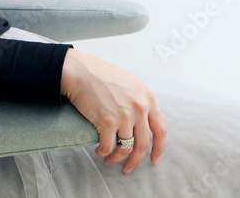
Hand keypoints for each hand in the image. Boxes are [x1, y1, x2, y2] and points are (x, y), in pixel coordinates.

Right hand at [61, 48, 166, 173]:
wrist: (79, 70)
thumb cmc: (99, 74)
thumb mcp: (128, 83)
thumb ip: (138, 100)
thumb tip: (141, 119)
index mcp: (147, 98)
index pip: (160, 130)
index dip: (158, 148)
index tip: (153, 158)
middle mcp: (140, 107)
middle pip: (143, 144)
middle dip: (135, 160)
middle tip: (128, 168)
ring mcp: (124, 115)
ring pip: (126, 147)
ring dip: (117, 158)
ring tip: (109, 159)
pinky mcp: (107, 121)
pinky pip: (108, 146)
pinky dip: (103, 152)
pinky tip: (99, 151)